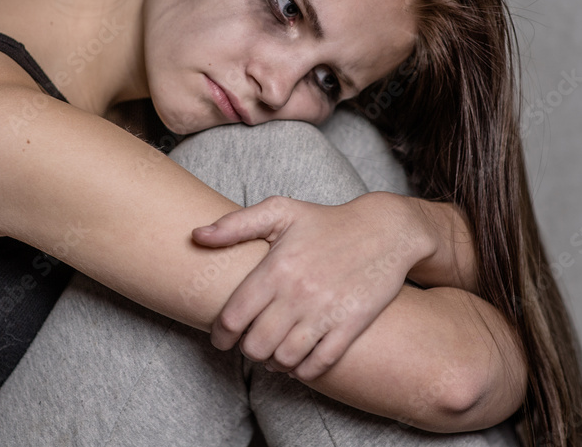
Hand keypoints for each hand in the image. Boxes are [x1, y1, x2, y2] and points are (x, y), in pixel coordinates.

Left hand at [191, 192, 431, 380]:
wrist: (385, 230)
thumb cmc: (327, 221)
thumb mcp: (281, 211)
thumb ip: (235, 224)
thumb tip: (196, 236)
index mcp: (276, 267)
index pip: (233, 317)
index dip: (220, 335)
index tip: (221, 339)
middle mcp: (298, 292)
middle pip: (256, 345)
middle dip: (247, 350)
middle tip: (250, 344)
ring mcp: (326, 311)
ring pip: (284, 359)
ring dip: (273, 362)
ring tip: (273, 354)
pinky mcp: (351, 325)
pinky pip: (319, 363)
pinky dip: (304, 370)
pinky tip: (299, 360)